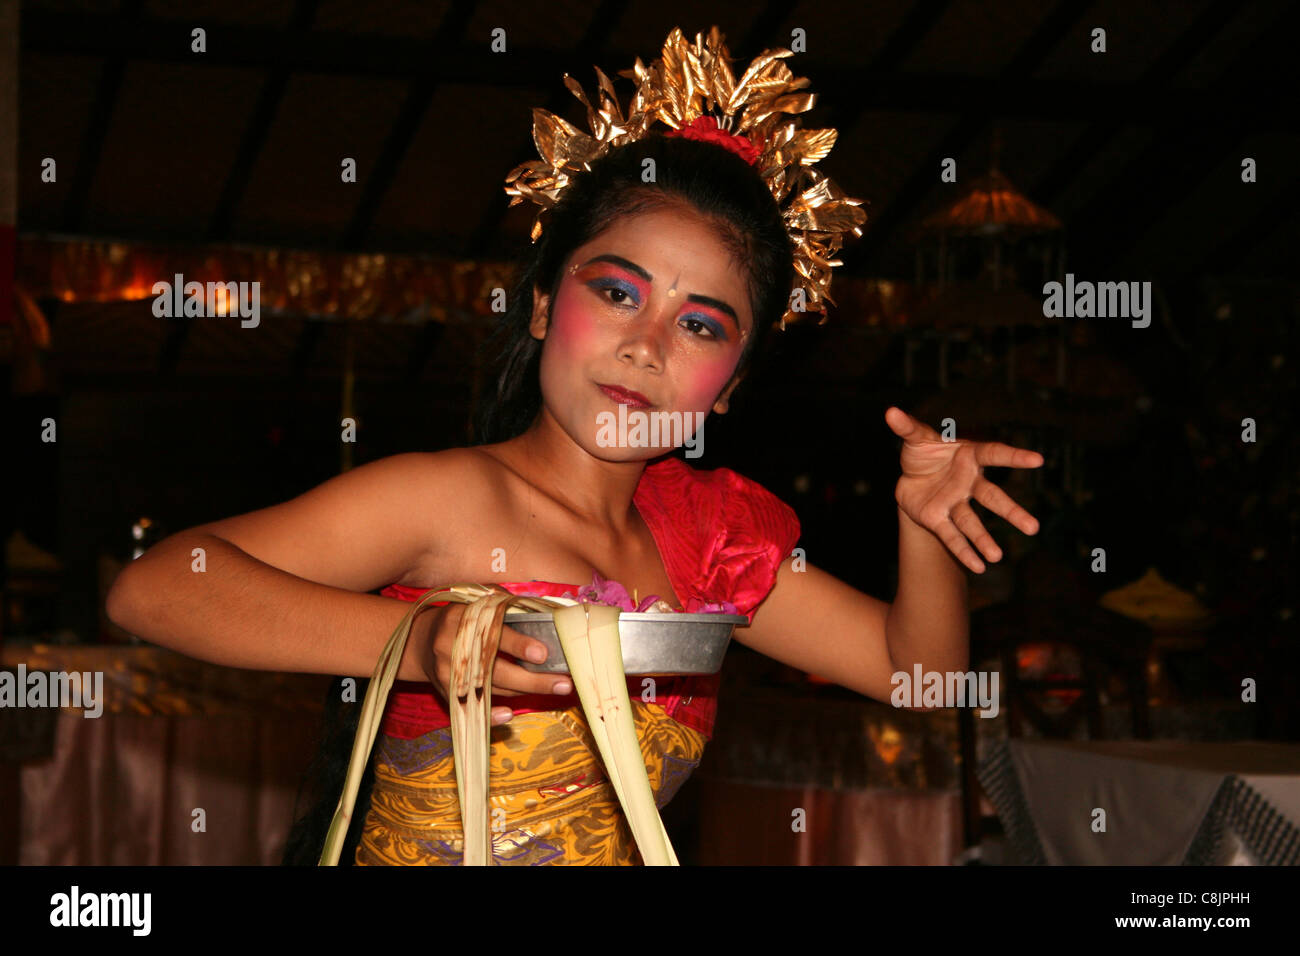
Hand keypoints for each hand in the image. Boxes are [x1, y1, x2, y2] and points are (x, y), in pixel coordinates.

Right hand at [415, 602, 574, 723]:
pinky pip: (471, 707)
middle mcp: (452, 647)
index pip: (494, 633)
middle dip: (532, 678)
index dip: (518, 644)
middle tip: (563, 683)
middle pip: (495, 669)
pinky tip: (509, 715)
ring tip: (555, 689)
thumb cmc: (461, 618)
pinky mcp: (445, 692)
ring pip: (490, 688)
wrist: (420, 641)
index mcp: (461, 619)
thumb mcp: (477, 602)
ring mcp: (447, 672)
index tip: (542, 654)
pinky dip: (490, 713)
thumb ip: (504, 605)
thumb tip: (543, 613)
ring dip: (524, 692)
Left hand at [885, 406, 1042, 572]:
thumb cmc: (922, 452)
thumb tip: (890, 412)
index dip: (1014, 456)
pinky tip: (978, 566)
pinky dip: (963, 551)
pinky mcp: (939, 518)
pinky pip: (952, 535)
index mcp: (968, 456)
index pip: (994, 454)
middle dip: (1011, 513)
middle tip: (1034, 528)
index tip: (1037, 460)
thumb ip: (907, 427)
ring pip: (973, 523)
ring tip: (998, 556)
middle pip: (993, 499)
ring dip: (984, 539)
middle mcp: (968, 482)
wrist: (910, 476)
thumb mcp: (916, 437)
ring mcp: (955, 502)